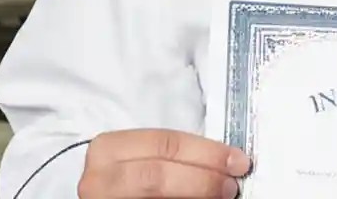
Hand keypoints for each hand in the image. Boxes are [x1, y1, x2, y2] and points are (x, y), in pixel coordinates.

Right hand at [77, 129, 251, 197]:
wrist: (117, 193)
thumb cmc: (131, 178)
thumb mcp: (144, 159)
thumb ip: (174, 158)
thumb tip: (224, 163)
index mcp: (108, 148)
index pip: (164, 143)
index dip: (206, 151)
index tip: (237, 160)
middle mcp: (98, 177)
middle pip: (157, 173)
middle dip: (202, 177)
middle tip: (232, 184)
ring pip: (153, 191)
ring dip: (195, 192)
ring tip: (222, 195)